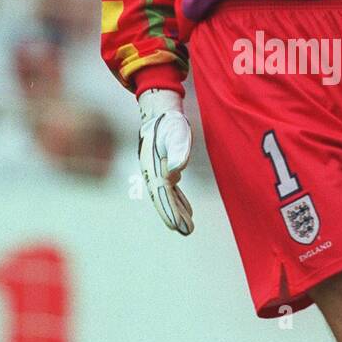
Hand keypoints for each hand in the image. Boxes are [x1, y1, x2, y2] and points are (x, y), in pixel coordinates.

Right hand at [138, 88, 193, 234]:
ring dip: (176, 211)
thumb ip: (177, 149)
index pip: (162, 193)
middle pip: (162, 198)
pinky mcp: (163, 168)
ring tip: (188, 226)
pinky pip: (170, 189)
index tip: (176, 225)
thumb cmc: (169, 121)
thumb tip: (176, 170)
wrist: (160, 111)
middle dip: (173, 215)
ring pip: (166, 195)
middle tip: (186, 231)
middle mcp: (152, 171)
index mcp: (153, 165)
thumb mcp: (176, 132)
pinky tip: (186, 210)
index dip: (169, 210)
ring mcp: (156, 170)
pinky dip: (178, 200)